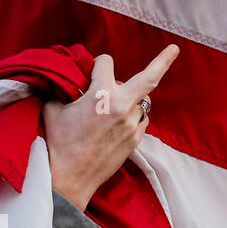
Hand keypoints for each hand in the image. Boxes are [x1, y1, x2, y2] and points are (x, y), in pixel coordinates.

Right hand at [45, 43, 179, 209]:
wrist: (70, 178)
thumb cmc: (58, 144)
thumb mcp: (52, 110)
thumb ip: (60, 90)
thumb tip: (59, 81)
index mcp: (101, 95)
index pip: (106, 63)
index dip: (97, 63)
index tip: (92, 69)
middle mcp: (121, 107)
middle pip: (149, 77)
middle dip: (163, 61)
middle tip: (174, 49)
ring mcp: (131, 124)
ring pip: (143, 99)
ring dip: (134, 95)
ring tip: (120, 100)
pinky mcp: (135, 140)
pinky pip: (142, 119)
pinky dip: (134, 115)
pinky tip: (121, 120)